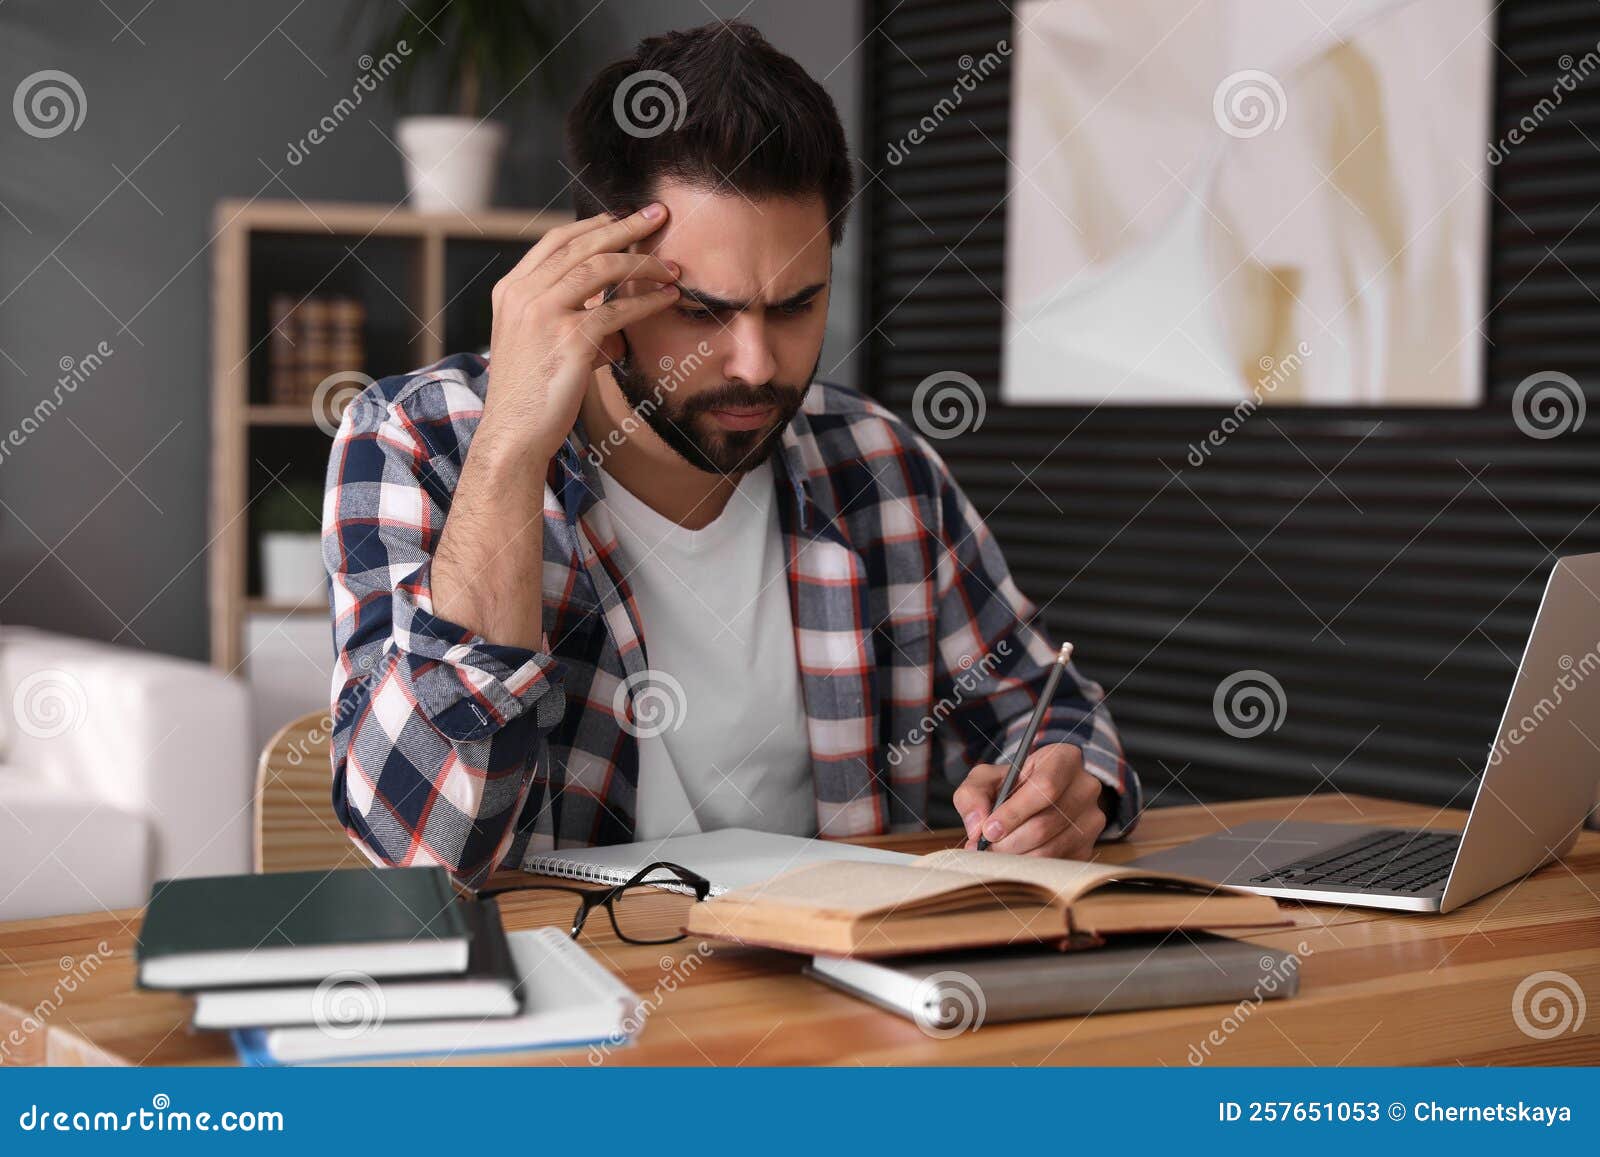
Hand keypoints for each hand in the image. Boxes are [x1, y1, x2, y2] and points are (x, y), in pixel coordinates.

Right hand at [478, 203, 680, 465]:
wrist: (512, 435)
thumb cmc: (530, 396)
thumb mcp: (536, 343)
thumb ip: (565, 316)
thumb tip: (612, 308)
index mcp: (511, 290)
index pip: (556, 241)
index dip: (593, 225)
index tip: (624, 218)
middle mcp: (523, 294)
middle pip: (582, 244)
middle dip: (625, 226)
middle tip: (658, 214)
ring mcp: (543, 314)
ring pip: (601, 268)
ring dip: (642, 263)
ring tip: (672, 267)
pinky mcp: (568, 339)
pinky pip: (617, 309)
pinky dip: (647, 301)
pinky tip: (668, 298)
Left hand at [953, 744, 1106, 858]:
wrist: (1034, 798)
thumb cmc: (1011, 785)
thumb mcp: (987, 778)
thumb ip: (973, 794)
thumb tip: (976, 826)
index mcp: (1065, 759)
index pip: (1045, 787)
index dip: (1014, 812)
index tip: (989, 829)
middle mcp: (1085, 787)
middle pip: (1046, 823)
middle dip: (1009, 840)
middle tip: (986, 847)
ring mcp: (1091, 819)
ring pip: (1051, 848)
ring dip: (1016, 856)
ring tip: (995, 852)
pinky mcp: (1088, 846)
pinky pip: (1056, 863)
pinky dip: (1029, 867)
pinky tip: (1013, 858)